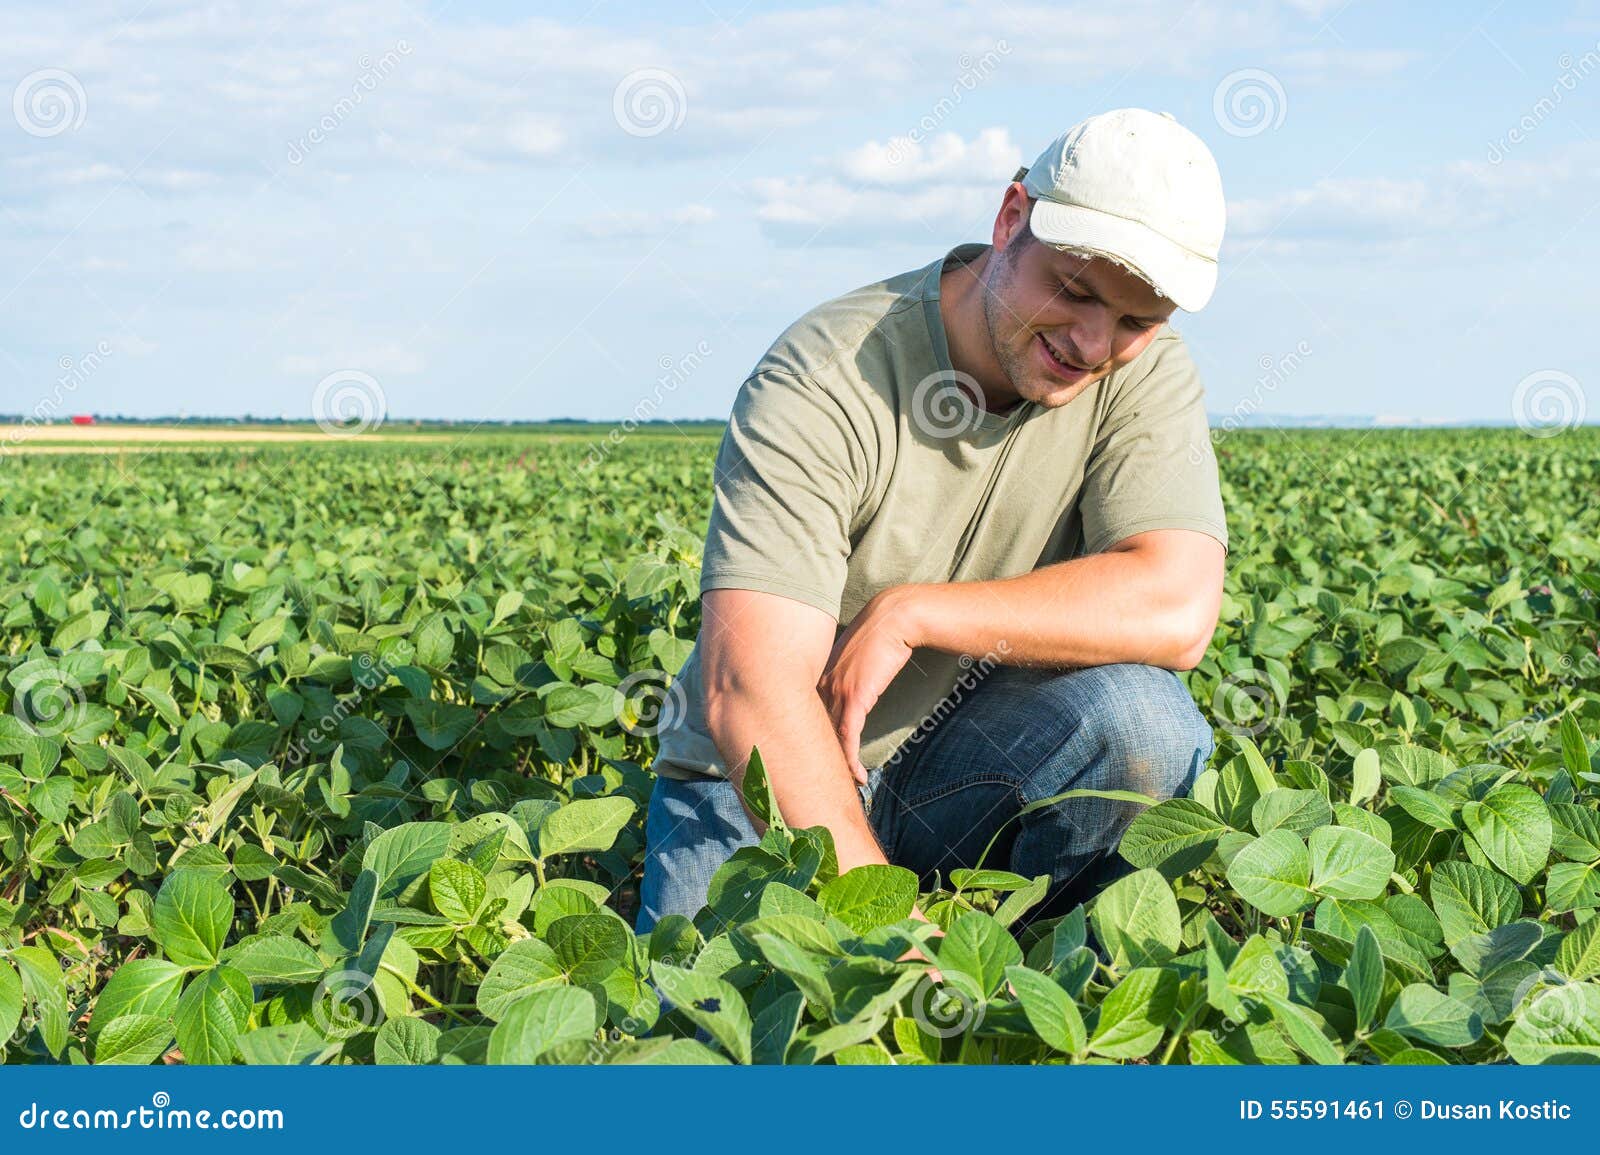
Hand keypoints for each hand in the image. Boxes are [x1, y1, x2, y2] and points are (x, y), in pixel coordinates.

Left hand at [817, 587, 921, 784]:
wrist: (894, 619)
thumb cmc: (879, 635)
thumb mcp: (857, 658)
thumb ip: (849, 676)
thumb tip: (854, 690)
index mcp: (819, 676)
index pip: (806, 717)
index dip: (810, 742)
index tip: (815, 762)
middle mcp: (821, 685)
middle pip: (812, 731)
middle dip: (817, 760)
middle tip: (822, 785)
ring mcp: (836, 691)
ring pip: (830, 738)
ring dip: (838, 766)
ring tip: (845, 788)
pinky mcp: (855, 697)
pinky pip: (848, 736)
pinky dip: (851, 759)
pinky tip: (858, 776)